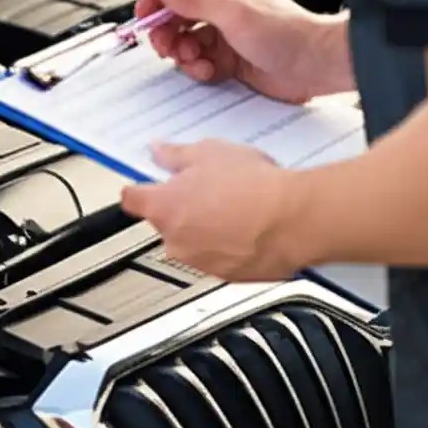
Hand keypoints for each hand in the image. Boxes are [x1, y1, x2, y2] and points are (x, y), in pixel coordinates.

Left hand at [121, 140, 309, 280]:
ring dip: (206, 229)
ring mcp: (200, 261)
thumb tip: (160, 152)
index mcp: (163, 208)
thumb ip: (176, 154)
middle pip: (165, 222)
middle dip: (181, 208)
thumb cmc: (254, 187)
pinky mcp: (227, 276)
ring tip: (236, 207)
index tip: (146, 184)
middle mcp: (174, 240)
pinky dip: (229, 247)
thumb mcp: (209, 152)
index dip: (140, 190)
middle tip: (208, 189)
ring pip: (193, 242)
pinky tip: (251, 227)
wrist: (295, 220)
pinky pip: (220, 258)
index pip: (131, 200)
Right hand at [136, 0, 353, 102]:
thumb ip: (192, 0)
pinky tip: (209, 70)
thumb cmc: (287, 32)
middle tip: (167, 46)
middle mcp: (222, 5)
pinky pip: (198, 62)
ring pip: (183, 42)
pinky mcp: (227, 57)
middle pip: (175, 16)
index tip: (143, 17)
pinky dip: (198, 69)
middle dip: (168, 34)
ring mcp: (224, 32)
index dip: (156, 1)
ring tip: (196, 60)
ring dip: (183, 54)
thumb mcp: (231, 12)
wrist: (314, 65)